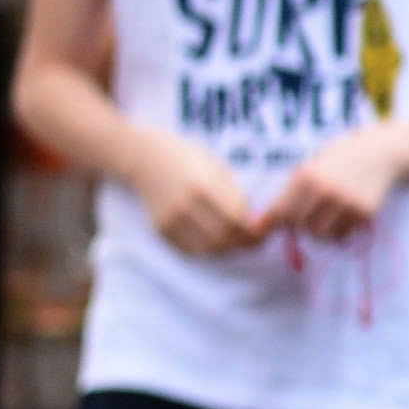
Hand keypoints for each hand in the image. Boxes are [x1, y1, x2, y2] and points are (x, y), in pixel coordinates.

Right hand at [129, 135, 267, 258]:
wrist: (145, 158)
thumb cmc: (186, 157)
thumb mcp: (216, 167)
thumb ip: (234, 194)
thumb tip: (253, 223)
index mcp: (203, 186)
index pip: (236, 220)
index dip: (254, 230)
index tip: (264, 231)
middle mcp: (185, 206)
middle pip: (223, 238)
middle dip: (244, 243)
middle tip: (255, 241)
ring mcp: (171, 219)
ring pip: (208, 249)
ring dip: (227, 249)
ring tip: (236, 242)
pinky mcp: (161, 229)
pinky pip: (190, 250)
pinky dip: (207, 250)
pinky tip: (215, 241)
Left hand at [261, 128, 395, 247]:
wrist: (379, 153)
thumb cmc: (337, 160)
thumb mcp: (310, 166)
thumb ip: (290, 191)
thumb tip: (263, 222)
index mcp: (307, 175)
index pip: (281, 211)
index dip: (269, 224)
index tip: (261, 232)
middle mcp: (326, 189)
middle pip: (299, 226)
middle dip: (297, 225)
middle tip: (304, 216)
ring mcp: (347, 202)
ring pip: (320, 234)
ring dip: (318, 231)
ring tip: (323, 216)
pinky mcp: (364, 212)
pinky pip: (342, 235)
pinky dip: (338, 231)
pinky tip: (342, 215)